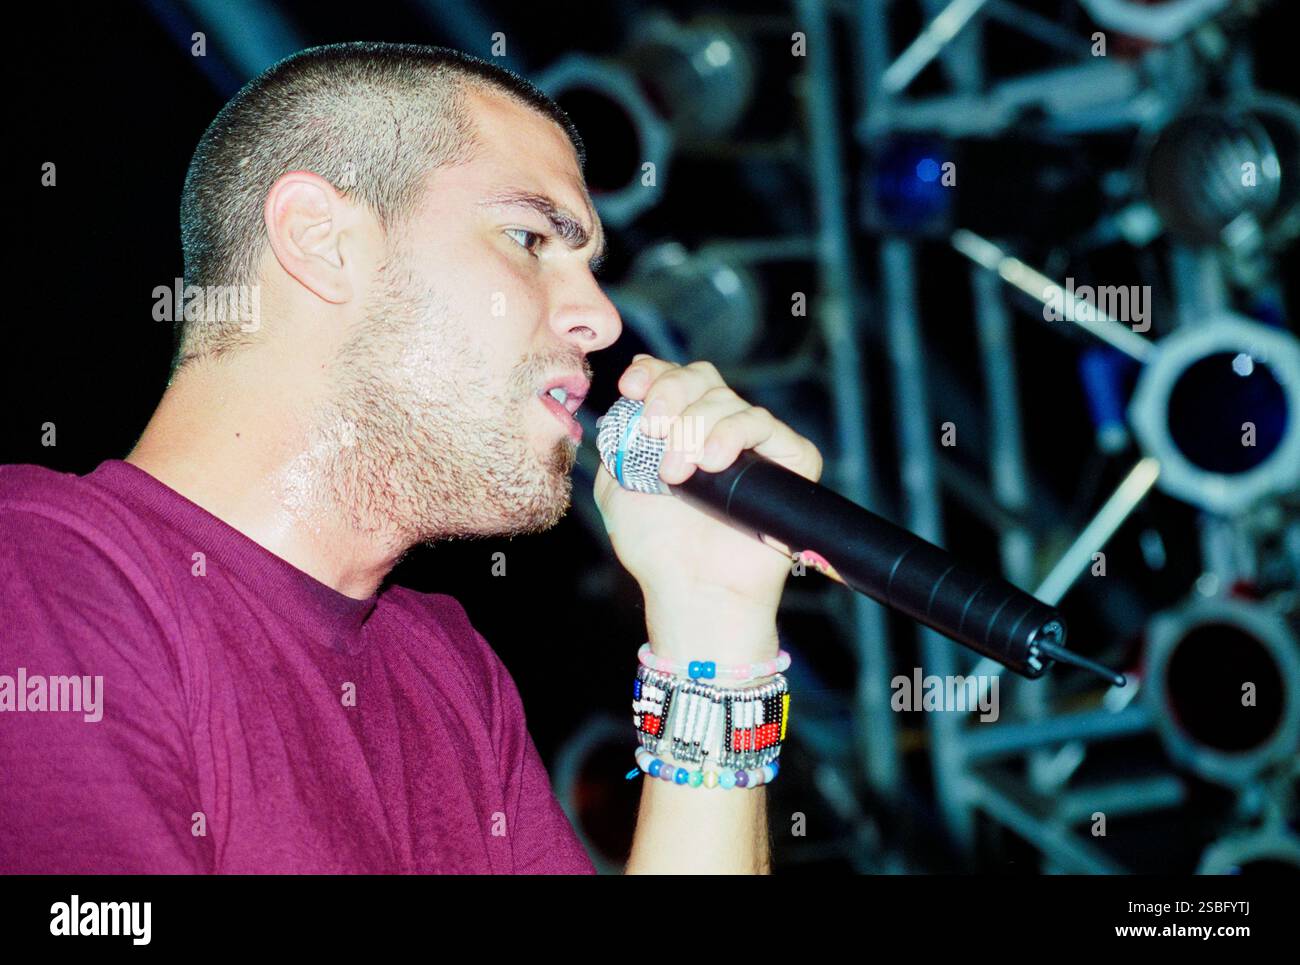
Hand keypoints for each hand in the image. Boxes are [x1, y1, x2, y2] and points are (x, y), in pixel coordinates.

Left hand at [593, 355, 822, 662]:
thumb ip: (616, 443)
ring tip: (676, 473)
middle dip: (670, 393)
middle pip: (702, 378)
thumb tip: (623, 408)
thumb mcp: (616, 488)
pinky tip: (712, 462)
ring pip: (728, 401)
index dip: (653, 373)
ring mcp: (756, 445)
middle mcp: (719, 431)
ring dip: (694, 428)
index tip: (630, 387)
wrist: (692, 590)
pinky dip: (733, 434)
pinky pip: (765, 425)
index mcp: (680, 430)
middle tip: (651, 428)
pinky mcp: (792, 461)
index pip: (672, 378)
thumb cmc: (658, 549)